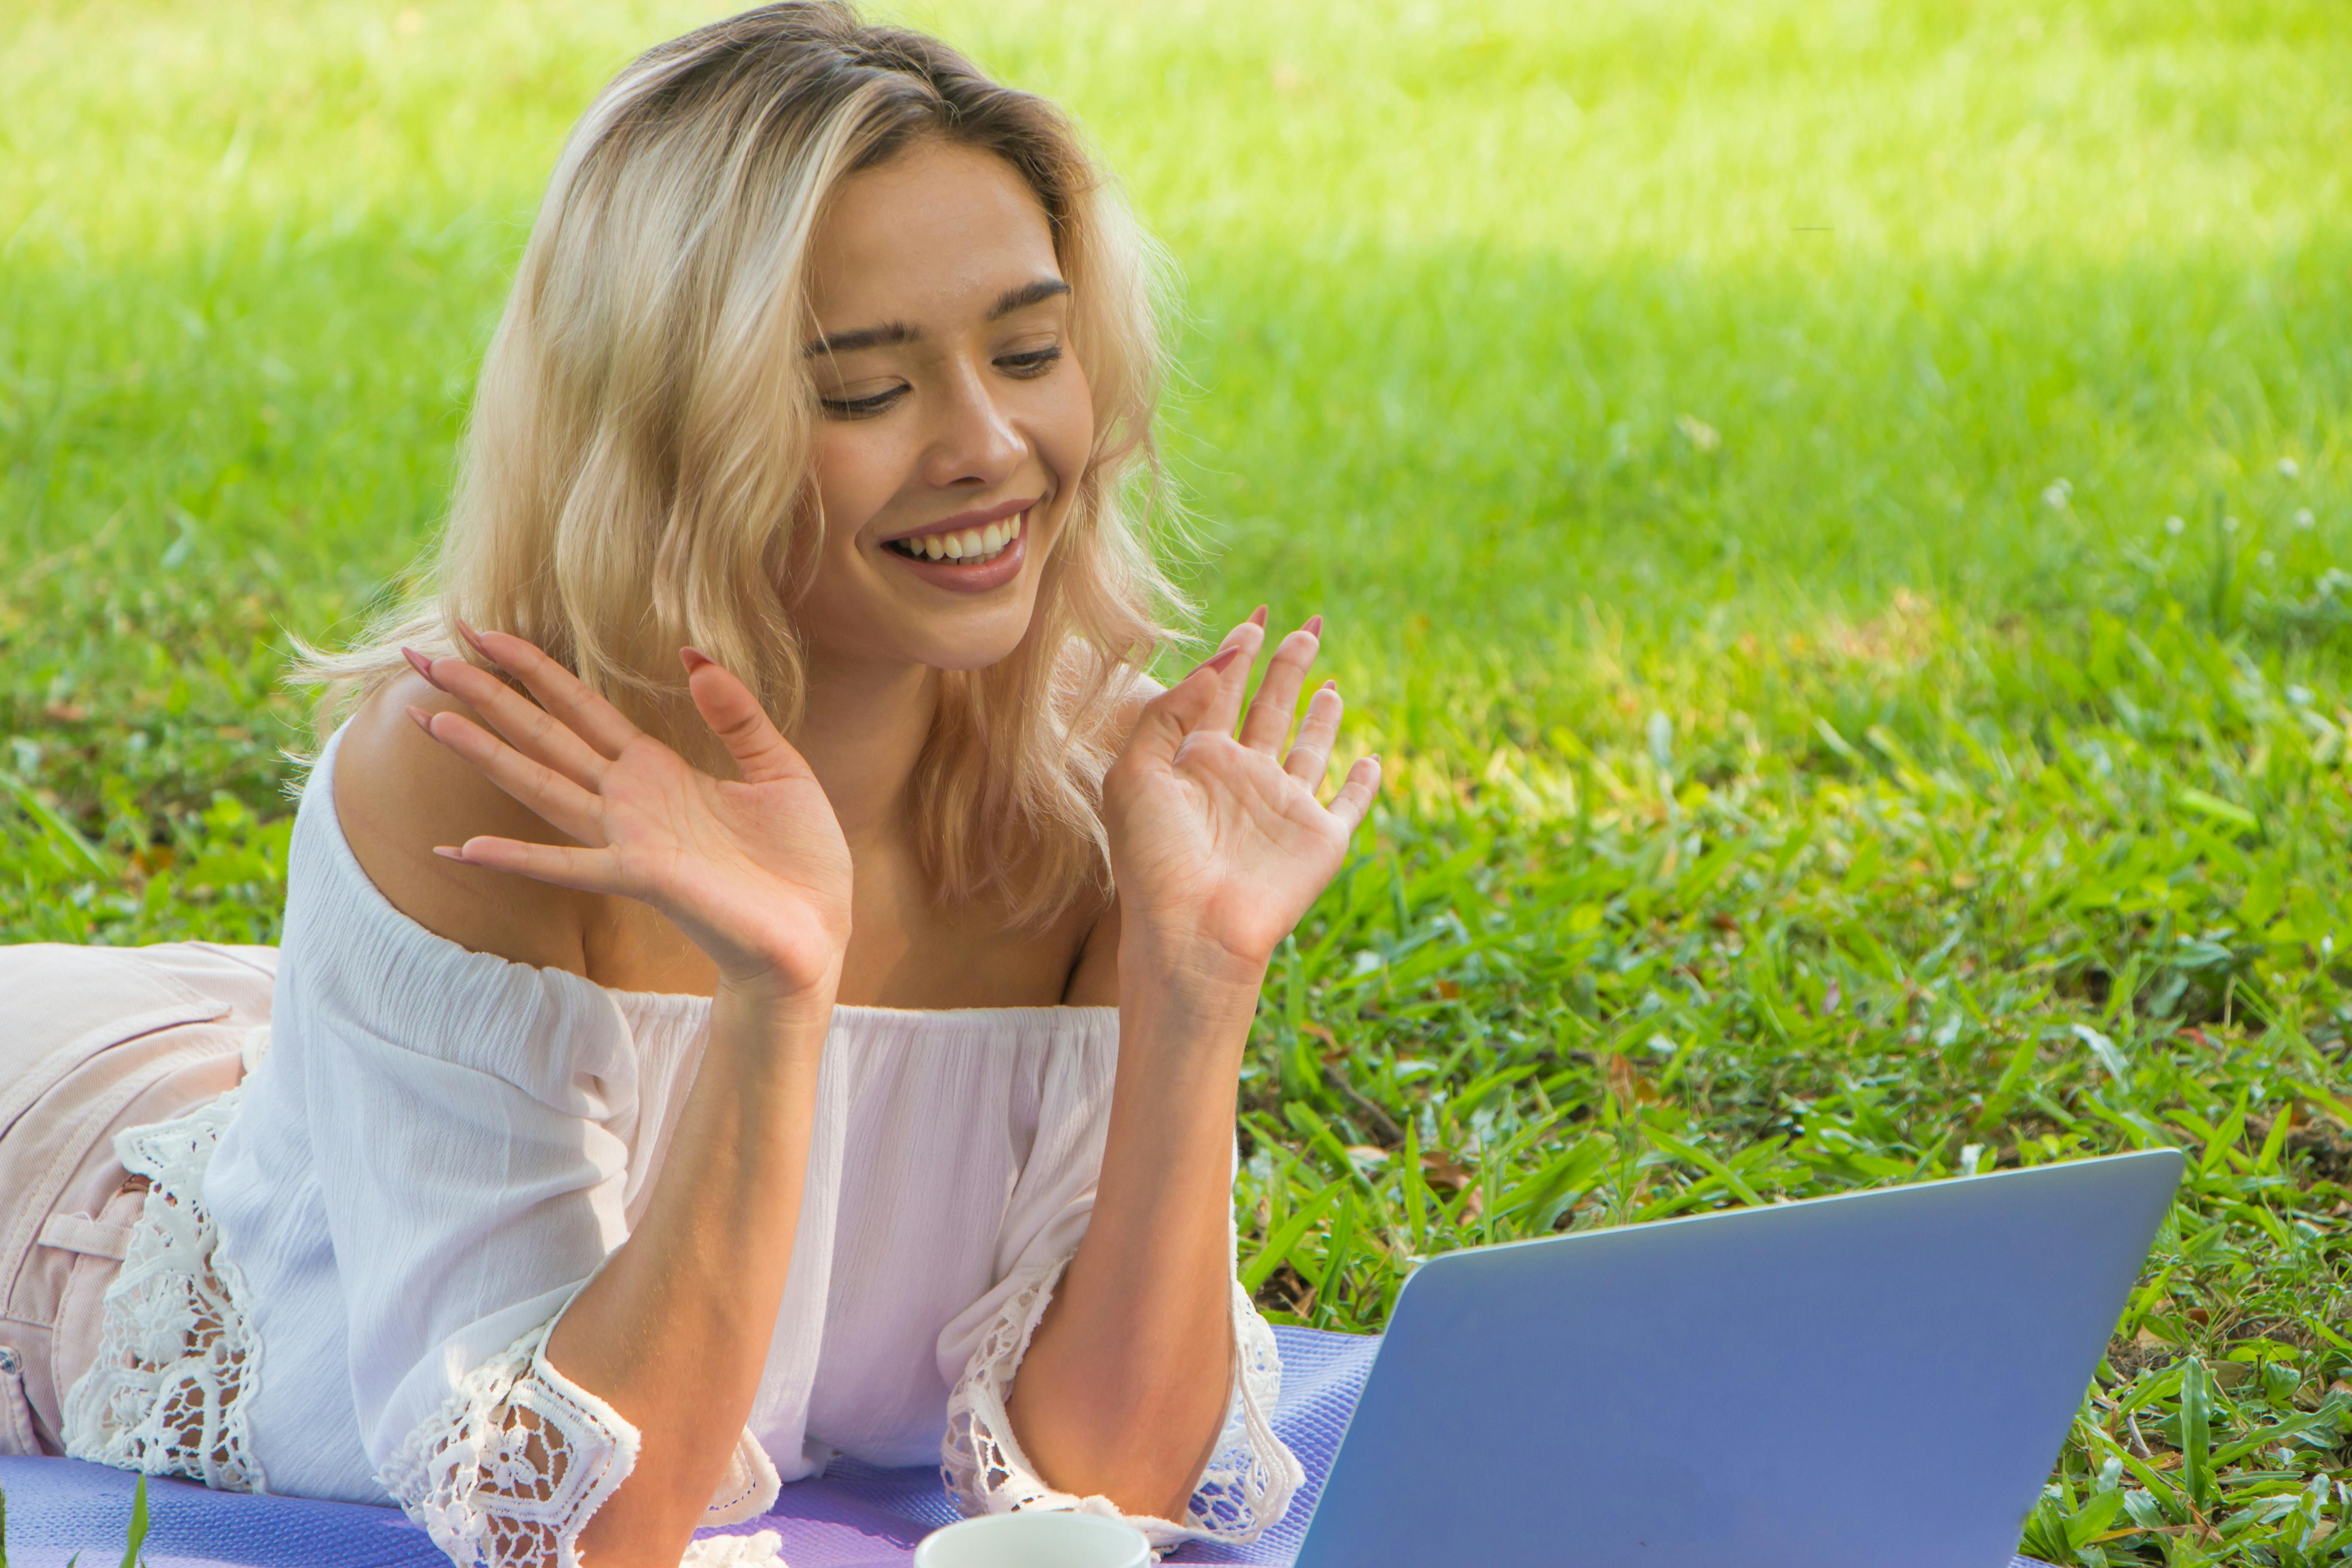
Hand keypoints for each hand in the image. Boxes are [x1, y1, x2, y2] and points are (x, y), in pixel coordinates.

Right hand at [401, 628, 852, 1006]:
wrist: (817, 932)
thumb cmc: (799, 861)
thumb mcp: (778, 768)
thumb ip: (735, 714)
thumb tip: (692, 656)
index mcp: (658, 771)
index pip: (580, 708)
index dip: (532, 669)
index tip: (482, 630)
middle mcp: (629, 802)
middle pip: (542, 735)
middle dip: (484, 696)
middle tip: (421, 659)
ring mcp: (629, 840)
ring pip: (541, 785)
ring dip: (485, 753)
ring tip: (430, 719)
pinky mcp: (644, 877)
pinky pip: (570, 865)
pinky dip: (518, 857)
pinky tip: (464, 847)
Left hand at [1102, 609, 1380, 991]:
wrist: (1192, 928)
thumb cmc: (1154, 859)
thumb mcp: (1135, 773)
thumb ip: (1168, 712)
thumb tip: (1216, 665)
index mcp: (1197, 761)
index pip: (1220, 693)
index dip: (1236, 653)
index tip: (1254, 620)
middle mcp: (1242, 779)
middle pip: (1270, 707)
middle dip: (1287, 666)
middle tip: (1305, 626)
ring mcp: (1283, 808)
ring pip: (1310, 748)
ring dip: (1322, 716)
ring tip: (1329, 684)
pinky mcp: (1320, 838)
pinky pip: (1349, 804)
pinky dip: (1365, 783)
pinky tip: (1370, 760)